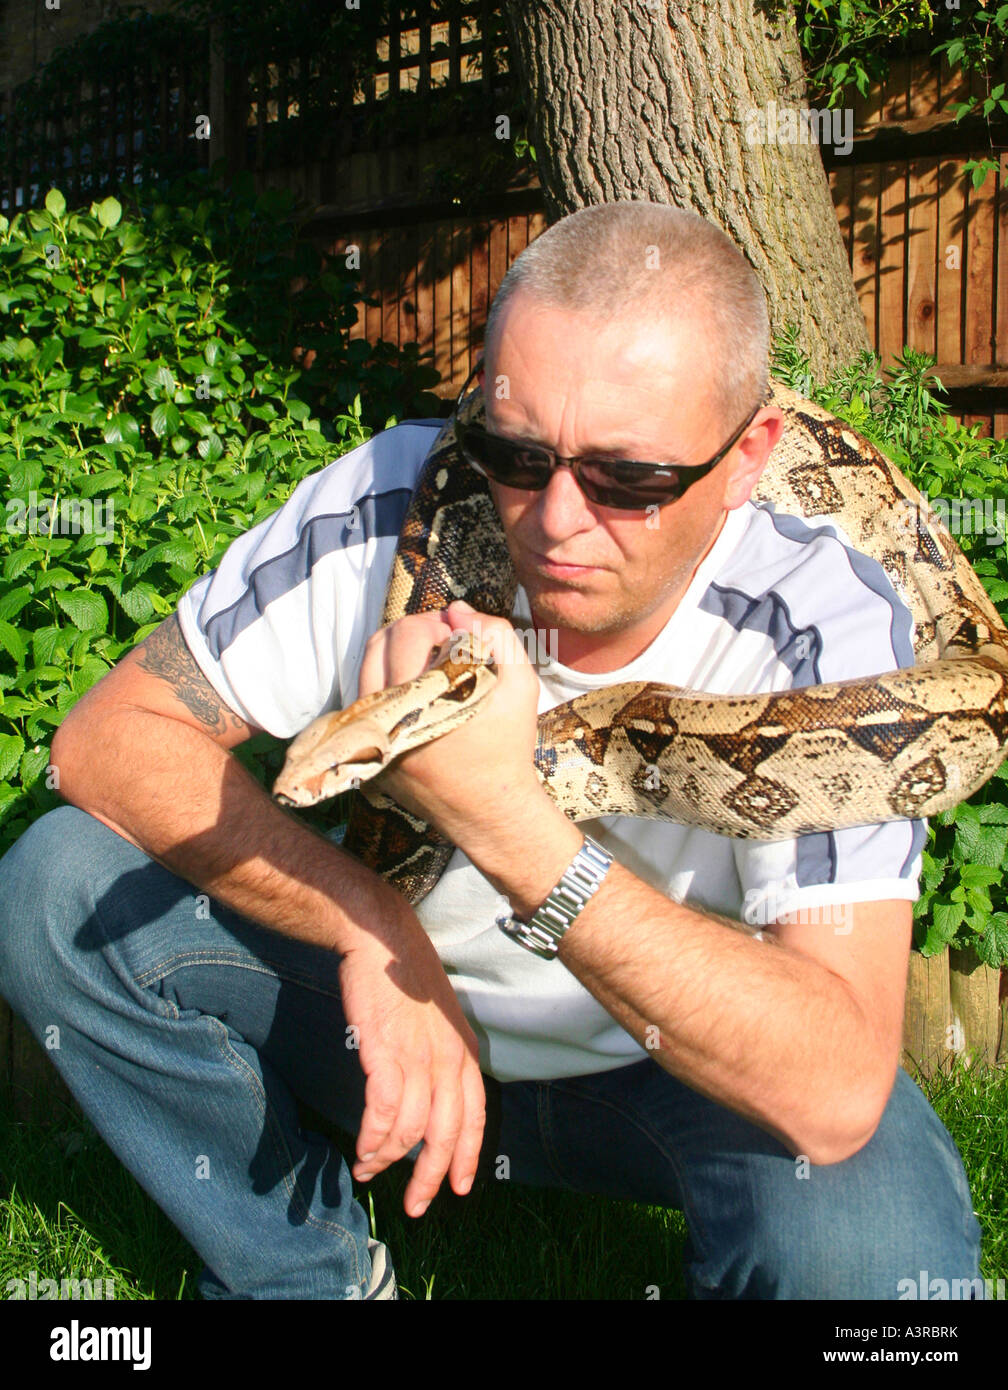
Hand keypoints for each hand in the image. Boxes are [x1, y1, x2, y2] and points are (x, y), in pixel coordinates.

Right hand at [338, 901, 485, 1217]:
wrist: (384, 940)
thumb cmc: (408, 981)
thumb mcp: (441, 1022)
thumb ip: (441, 1060)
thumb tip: (432, 1098)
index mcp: (464, 1054)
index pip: (475, 1118)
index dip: (466, 1157)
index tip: (458, 1188)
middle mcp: (447, 1061)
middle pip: (445, 1134)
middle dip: (430, 1177)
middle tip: (416, 1206)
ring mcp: (417, 1058)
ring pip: (410, 1129)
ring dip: (388, 1158)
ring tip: (369, 1171)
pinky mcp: (384, 1052)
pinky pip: (382, 1111)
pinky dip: (372, 1137)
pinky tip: (363, 1150)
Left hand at [357, 601, 544, 852]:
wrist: (490, 811)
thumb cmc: (508, 746)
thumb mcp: (520, 685)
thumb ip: (496, 636)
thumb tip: (458, 610)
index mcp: (425, 699)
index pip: (407, 634)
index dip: (434, 622)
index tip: (455, 636)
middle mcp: (390, 719)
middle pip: (377, 645)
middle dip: (410, 632)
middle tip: (439, 642)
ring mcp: (375, 739)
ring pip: (365, 671)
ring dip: (394, 655)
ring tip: (427, 664)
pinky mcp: (369, 754)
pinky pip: (366, 702)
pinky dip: (388, 686)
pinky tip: (418, 693)